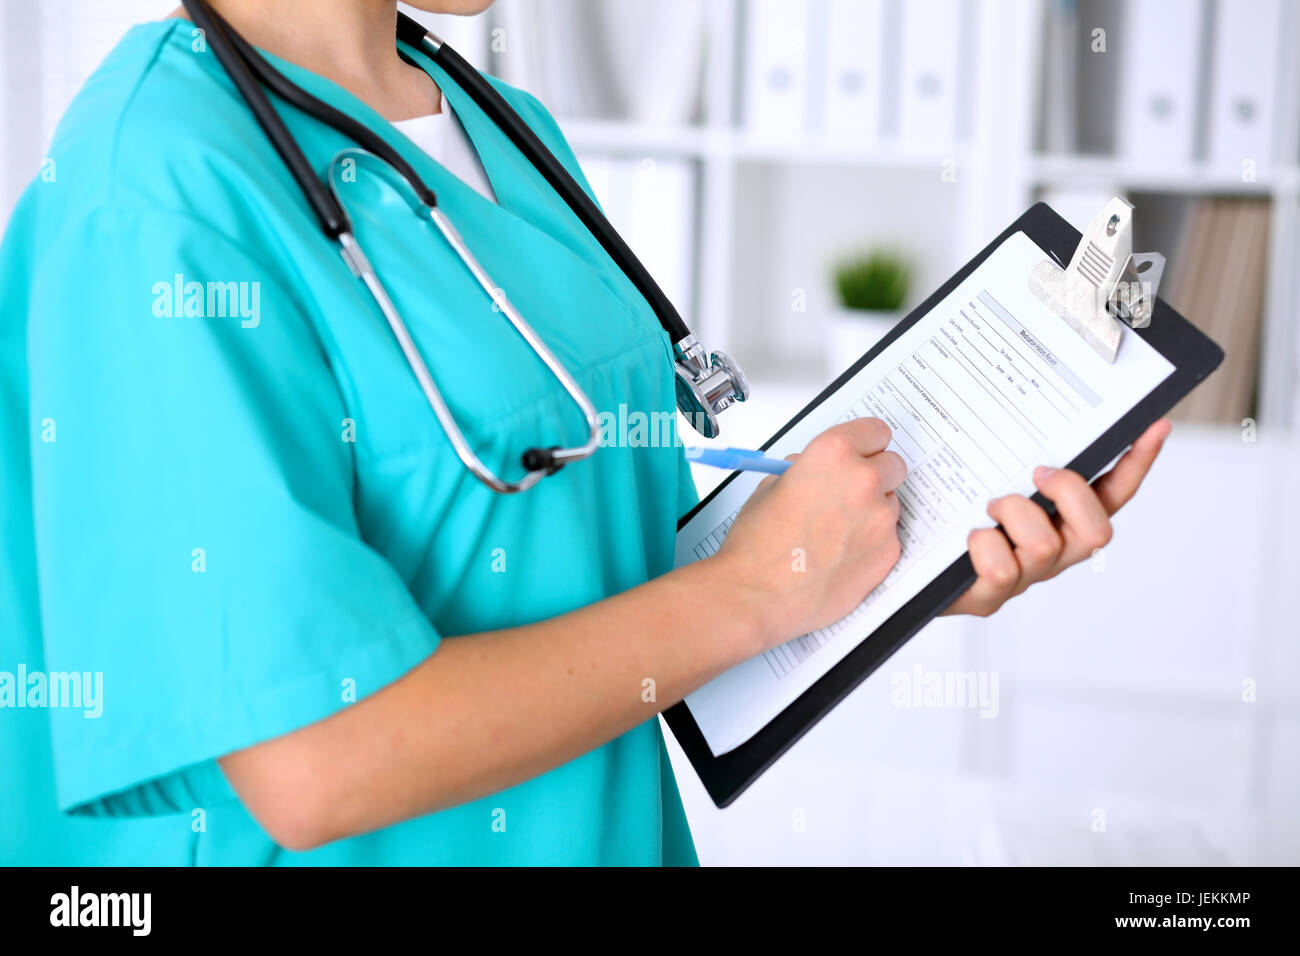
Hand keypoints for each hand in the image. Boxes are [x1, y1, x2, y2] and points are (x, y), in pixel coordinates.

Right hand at [713, 418, 905, 648]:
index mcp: (833, 453)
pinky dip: (870, 543)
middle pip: (893, 465)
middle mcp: (863, 480)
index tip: (862, 453)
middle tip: (847, 494)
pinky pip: (887, 537)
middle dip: (874, 476)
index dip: (865, 444)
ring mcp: (880, 518)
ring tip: (835, 532)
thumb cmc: (757, 545)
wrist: (756, 594)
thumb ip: (806, 470)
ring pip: (890, 503)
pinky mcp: (887, 552)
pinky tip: (840, 554)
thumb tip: (821, 472)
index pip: (876, 431)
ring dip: (871, 511)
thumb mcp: (771, 486)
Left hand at [944, 419, 1171, 616]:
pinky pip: (1001, 570)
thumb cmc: (945, 514)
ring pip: (1047, 545)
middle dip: (1071, 493)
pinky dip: (983, 545)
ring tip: (987, 507)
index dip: (1138, 465)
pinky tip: (966, 538)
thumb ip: (1014, 452)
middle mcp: (1051, 551)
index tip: (1155, 426)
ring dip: (1015, 514)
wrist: (899, 563)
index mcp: (1059, 519)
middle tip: (1037, 473)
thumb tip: (1032, 403)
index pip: (1114, 494)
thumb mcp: (984, 473)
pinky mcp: (987, 598)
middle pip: (1098, 531)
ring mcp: (1022, 577)